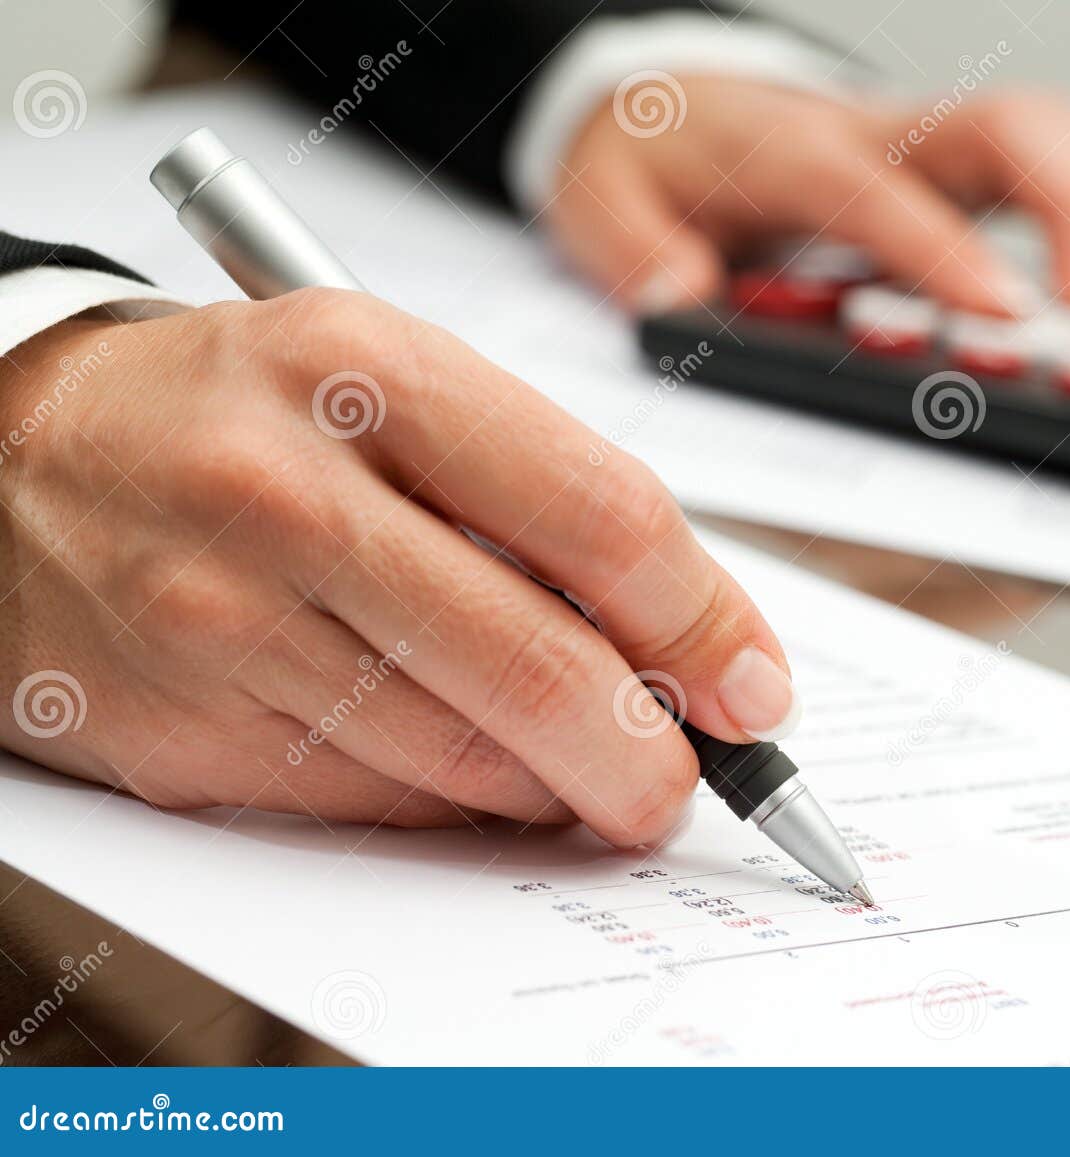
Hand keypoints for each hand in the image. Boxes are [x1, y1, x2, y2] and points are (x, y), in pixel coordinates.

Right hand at [0, 292, 796, 841]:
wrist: (10, 458)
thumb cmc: (243, 414)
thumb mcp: (394, 385)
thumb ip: (541, 497)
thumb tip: (689, 648)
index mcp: (368, 371)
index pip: (599, 514)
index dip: (704, 623)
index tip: (756, 690)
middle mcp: (286, 496)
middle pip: (539, 668)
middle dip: (650, 757)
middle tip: (690, 782)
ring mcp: (222, 624)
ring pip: (463, 761)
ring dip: (557, 785)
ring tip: (583, 762)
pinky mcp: (183, 732)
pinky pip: (376, 804)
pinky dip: (456, 805)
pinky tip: (468, 764)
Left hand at [547, 75, 1069, 314]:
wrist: (666, 108)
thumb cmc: (654, 159)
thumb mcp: (601, 202)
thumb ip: (632, 249)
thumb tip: (676, 294)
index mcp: (795, 151)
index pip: (883, 196)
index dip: (945, 254)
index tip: (1002, 317)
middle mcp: (880, 137)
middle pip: (1009, 128)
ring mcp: (928, 150)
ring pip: (1048, 144)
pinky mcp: (955, 174)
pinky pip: (1048, 175)